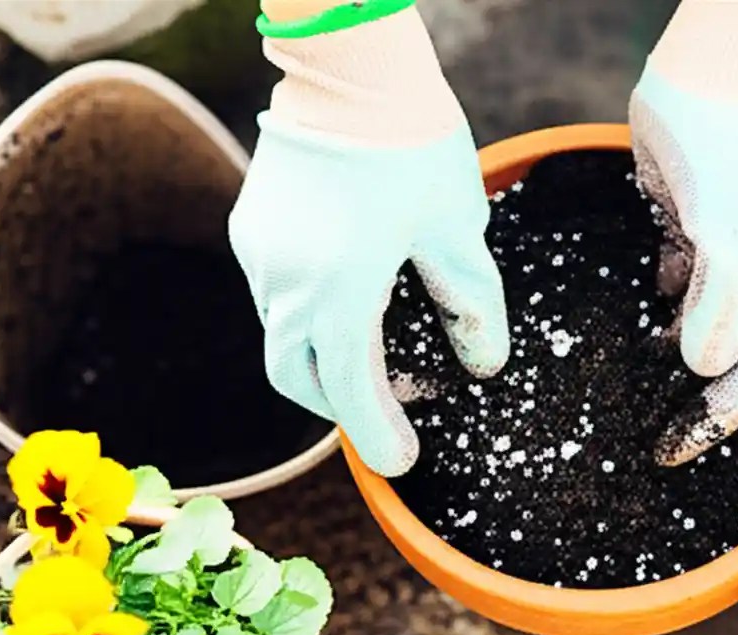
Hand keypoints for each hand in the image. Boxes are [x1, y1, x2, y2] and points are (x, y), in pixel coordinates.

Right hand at [231, 10, 507, 475]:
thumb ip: (472, 304)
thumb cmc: (412, 143)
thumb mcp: (457, 229)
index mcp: (337, 291)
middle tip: (385, 415)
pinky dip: (305, 314)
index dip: (378, 436)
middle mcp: (283, 281)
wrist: (348, 67)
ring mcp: (259, 253)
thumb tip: (485, 363)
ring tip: (373, 353)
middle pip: (296, 376)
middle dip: (338, 406)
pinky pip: (271, 292)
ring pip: (279, 334)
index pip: (351, 392)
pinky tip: (348, 293)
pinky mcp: (252, 225)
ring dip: (320, 357)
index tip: (403, 462)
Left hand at [630, 64, 737, 465]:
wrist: (707, 59)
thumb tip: (705, 370)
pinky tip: (642, 335)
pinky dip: (668, 315)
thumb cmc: (727, 133)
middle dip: (702, 397)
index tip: (673, 449)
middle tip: (653, 440)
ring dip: (680, 358)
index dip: (721, 412)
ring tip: (639, 399)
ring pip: (714, 325)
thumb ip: (722, 299)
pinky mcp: (708, 233)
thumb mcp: (727, 220)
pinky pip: (689, 291)